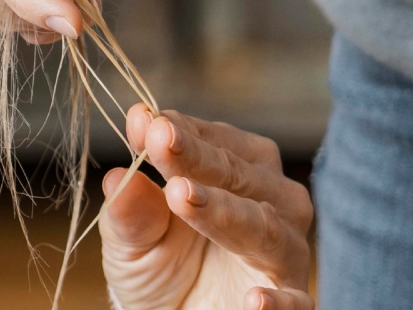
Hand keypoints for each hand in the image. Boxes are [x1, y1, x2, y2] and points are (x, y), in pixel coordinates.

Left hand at [102, 105, 314, 309]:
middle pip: (240, 174)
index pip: (214, 140)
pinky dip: (279, 302)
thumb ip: (129, 210)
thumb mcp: (130, 241)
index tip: (147, 122)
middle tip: (161, 140)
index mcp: (236, 172)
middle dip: (199, 156)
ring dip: (226, 211)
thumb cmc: (157, 268)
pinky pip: (295, 302)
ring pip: (265, 226)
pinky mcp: (292, 302)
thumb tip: (117, 176)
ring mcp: (284, 253)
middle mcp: (271, 204)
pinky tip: (254, 299)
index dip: (181, 130)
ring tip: (184, 197)